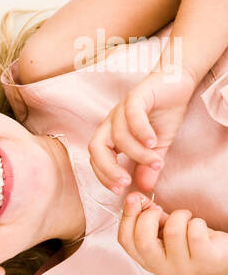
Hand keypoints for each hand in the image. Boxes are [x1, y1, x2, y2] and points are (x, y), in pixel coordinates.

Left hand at [89, 67, 195, 196]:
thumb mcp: (158, 146)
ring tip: (155, 162)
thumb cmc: (164, 113)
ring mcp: (122, 109)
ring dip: (137, 153)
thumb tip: (145, 188)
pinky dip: (141, 131)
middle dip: (108, 169)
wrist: (177, 83)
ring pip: (119, 135)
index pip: (97, 158)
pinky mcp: (136, 96)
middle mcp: (112, 122)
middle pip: (96, 147)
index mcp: (113, 134)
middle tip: (125, 183)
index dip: (104, 176)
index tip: (119, 190)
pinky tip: (153, 142)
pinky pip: (132, 116)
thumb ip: (149, 165)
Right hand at [117, 196, 227, 274]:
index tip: (133, 198)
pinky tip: (198, 225)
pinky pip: (195, 233)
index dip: (127, 216)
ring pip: (173, 232)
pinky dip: (196, 222)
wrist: (219, 259)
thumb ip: (147, 215)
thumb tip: (133, 197)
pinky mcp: (204, 260)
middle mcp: (161, 267)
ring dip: (179, 216)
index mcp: (146, 260)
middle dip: (149, 216)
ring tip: (185, 217)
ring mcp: (183, 267)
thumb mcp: (164, 228)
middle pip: (143, 240)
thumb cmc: (189, 242)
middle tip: (159, 210)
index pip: (125, 240)